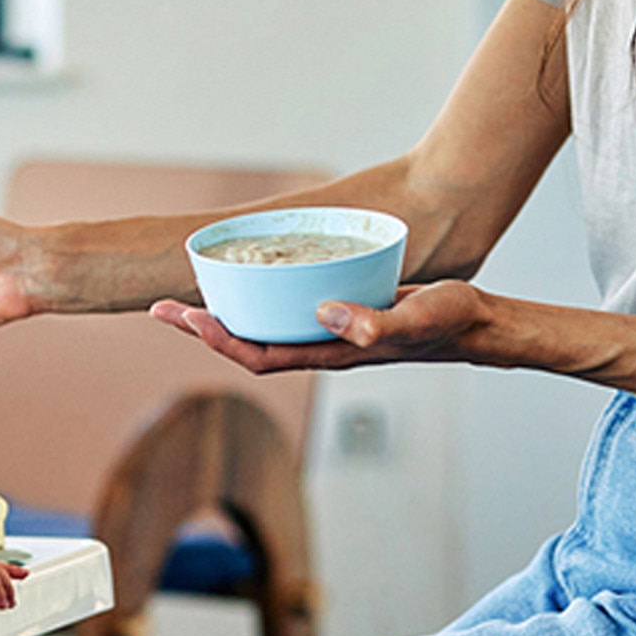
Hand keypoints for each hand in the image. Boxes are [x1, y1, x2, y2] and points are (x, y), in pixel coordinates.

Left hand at [149, 281, 493, 373]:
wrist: (476, 322)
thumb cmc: (450, 322)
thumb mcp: (417, 318)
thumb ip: (376, 323)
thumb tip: (326, 316)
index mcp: (333, 353)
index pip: (261, 354)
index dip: (220, 341)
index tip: (186, 319)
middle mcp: (322, 346)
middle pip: (248, 344)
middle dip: (203, 329)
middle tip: (159, 306)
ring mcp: (328, 332)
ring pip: (262, 329)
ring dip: (223, 315)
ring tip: (184, 296)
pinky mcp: (337, 312)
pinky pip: (284, 311)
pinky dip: (255, 300)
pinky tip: (243, 282)